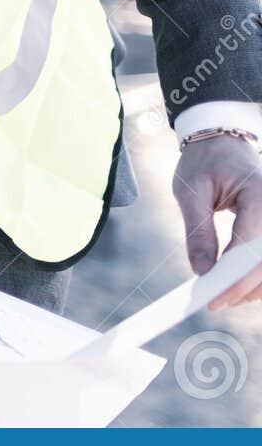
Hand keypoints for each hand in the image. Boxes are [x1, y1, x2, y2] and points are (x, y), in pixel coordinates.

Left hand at [172, 133, 261, 307]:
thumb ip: (198, 231)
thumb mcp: (191, 192)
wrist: (221, 141)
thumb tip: (202, 271)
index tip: (214, 295)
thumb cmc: (204, 162)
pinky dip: (259, 273)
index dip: (234, 275)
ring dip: (256, 284)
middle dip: (245, 286)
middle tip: (216, 303)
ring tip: (228, 298)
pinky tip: (243, 286)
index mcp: (259, 195)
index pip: (250, 244)